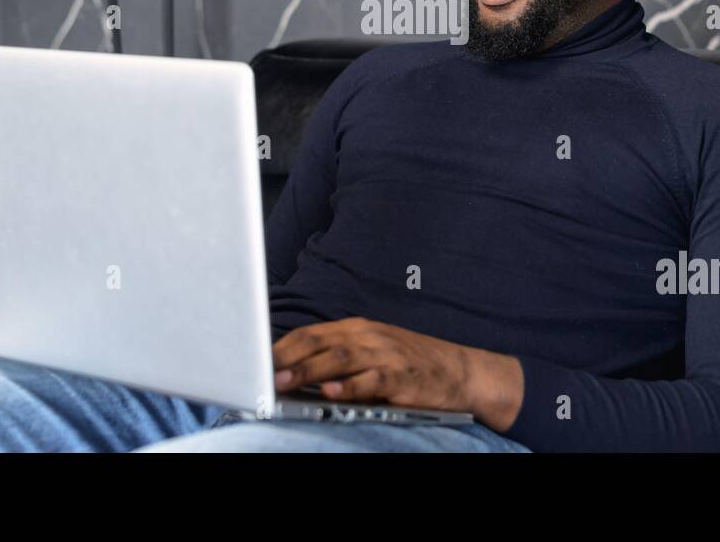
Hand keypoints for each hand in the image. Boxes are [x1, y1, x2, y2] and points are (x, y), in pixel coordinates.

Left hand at [272, 317, 522, 430]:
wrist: (460, 371)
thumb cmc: (411, 363)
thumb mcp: (374, 350)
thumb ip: (340, 356)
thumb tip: (297, 370)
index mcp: (358, 328)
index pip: (312, 332)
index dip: (283, 345)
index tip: (258, 360)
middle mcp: (369, 336)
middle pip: (320, 342)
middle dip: (288, 357)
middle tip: (263, 372)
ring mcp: (386, 354)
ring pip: (339, 358)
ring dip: (309, 370)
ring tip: (285, 381)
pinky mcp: (401, 376)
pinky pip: (371, 379)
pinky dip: (349, 385)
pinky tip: (330, 391)